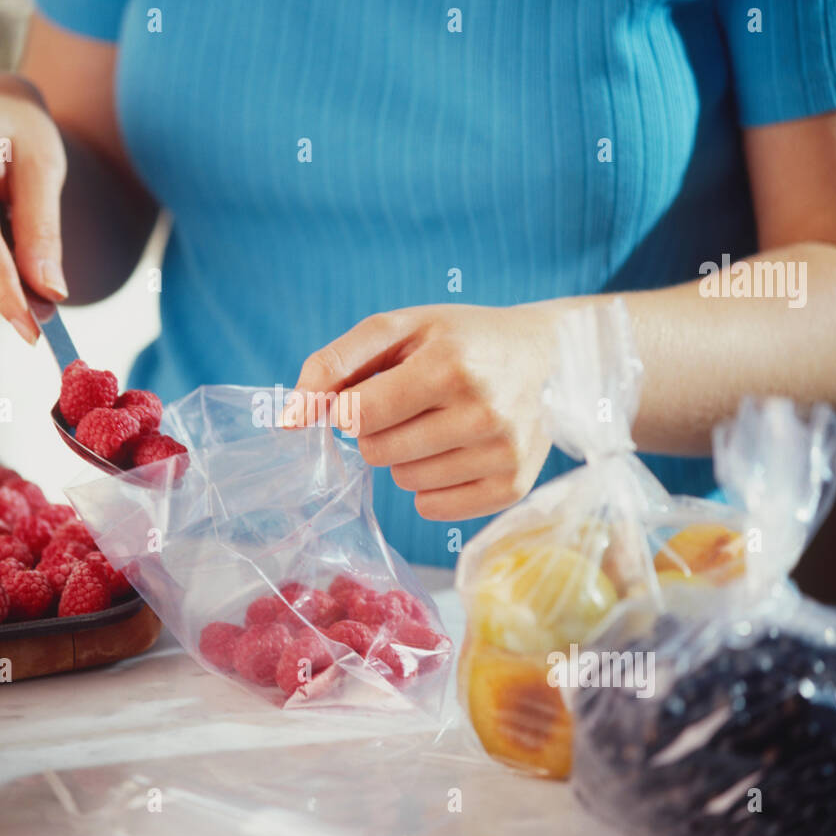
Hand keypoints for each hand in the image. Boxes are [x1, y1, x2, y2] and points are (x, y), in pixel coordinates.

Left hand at [291, 303, 562, 520]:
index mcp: (448, 366)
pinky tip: (454, 452)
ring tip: (440, 424)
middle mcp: (482, 413)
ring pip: (404, 482)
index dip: (348, 408)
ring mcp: (501, 454)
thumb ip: (332, 365)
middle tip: (412, 404)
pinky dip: (430, 485)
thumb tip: (287, 421)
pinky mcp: (512, 486)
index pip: (358, 415)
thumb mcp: (398, 328)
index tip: (367, 393)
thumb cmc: (458, 339)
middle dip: (379, 431)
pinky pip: (433, 507)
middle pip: (378, 453)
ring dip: (406, 457)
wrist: (547, 355)